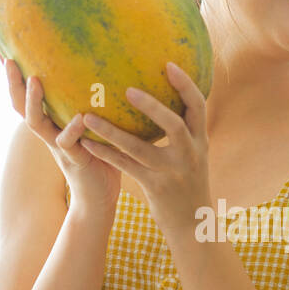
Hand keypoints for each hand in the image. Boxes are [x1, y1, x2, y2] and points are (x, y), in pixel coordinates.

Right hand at [2, 54, 119, 210]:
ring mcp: (58, 146)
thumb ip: (92, 105)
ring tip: (35, 80)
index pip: (26, 95)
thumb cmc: (100, 157)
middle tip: (7, 59)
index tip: (0, 49)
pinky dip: (71, 130)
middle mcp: (49, 132)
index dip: (14, 75)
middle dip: (13, 82)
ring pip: (36, 122)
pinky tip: (78, 118)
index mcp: (51, 123)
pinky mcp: (74, 159)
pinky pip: (67, 143)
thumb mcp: (93, 127)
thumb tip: (105, 71)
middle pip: (20, 105)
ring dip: (33, 101)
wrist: (99, 198)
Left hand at [73, 62, 210, 232]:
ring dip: (113, 131)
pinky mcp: (156, 188)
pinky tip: (88, 143)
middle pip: (175, 125)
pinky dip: (107, 154)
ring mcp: (172, 172)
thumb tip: (167, 99)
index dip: (185, 85)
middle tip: (128, 89)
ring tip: (88, 116)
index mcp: (200, 141)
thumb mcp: (194, 155)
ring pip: (140, 148)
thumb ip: (184, 131)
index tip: (168, 64)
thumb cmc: (187, 183)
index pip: (198, 106)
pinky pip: (127, 166)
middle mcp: (190, 154)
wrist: (194, 225)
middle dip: (152, 106)